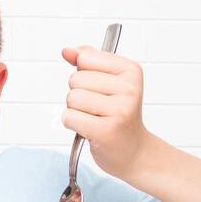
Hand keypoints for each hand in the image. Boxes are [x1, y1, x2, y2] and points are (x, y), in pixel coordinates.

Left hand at [61, 44, 150, 180]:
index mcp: (130, 70)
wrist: (133, 150)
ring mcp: (120, 109)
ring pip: (71, 98)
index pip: (85, 58)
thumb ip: (88, 61)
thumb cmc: (118, 115)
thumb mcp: (109, 81)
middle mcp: (129, 88)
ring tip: (94, 118)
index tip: (100, 89)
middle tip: (97, 108)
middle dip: (78, 94)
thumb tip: (67, 51)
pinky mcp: (106, 130)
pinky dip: (73, 124)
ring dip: (75, 110)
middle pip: (76, 79)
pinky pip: (69, 117)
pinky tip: (89, 129)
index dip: (84, 74)